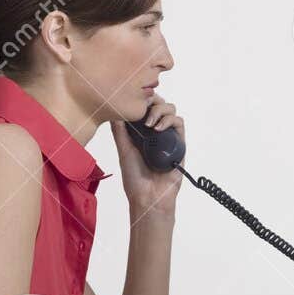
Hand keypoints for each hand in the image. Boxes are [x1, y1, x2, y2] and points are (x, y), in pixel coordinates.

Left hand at [114, 93, 183, 219]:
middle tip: (143, 108)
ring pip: (171, 109)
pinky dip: (170, 120)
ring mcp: (168, 136)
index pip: (145, 106)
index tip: (133, 98)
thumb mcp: (123, 150)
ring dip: (160, 110)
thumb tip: (114, 110)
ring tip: (150, 123)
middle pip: (159, 103)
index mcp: (142, 131)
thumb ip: (120, 131)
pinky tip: (159, 128)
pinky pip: (179, 123)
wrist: (149, 196)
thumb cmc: (135, 178)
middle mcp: (156, 131)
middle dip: (151, 100)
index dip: (141, 99)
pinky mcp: (179, 143)